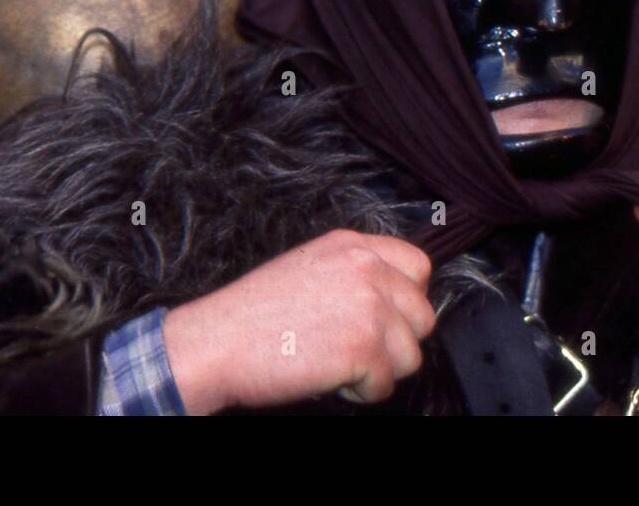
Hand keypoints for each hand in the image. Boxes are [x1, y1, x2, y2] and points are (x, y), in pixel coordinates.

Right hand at [163, 229, 435, 413]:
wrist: (216, 343)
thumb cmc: (254, 315)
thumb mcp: (309, 268)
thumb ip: (355, 273)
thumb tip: (393, 300)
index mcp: (353, 245)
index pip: (418, 266)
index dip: (406, 300)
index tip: (385, 320)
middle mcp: (367, 269)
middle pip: (422, 315)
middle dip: (396, 342)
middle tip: (358, 351)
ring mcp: (369, 307)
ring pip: (411, 354)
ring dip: (381, 370)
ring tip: (341, 367)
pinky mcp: (364, 348)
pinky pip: (387, 384)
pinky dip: (362, 393)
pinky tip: (330, 380)